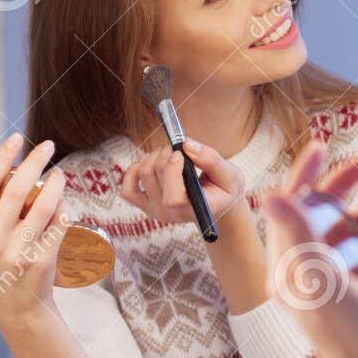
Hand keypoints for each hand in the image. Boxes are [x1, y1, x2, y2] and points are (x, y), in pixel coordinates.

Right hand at [0, 134, 67, 321]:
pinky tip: (65, 201)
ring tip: (60, 172)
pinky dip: (65, 210)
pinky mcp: (42, 262)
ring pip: (43, 207)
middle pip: (16, 190)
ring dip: (56, 184)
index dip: (1, 158)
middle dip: (34, 162)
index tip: (16, 139)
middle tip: (47, 145)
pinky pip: (59, 226)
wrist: (15, 304)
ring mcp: (18, 252)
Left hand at [121, 141, 246, 223]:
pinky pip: (127, 188)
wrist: (218, 205)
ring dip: (154, 156)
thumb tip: (186, 143)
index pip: (172, 198)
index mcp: (193, 210)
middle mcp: (170, 214)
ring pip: (142, 174)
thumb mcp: (230, 175)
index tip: (181, 154)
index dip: (171, 170)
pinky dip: (134, 170)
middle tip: (180, 149)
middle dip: (165, 153)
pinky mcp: (145, 205)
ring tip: (171, 155)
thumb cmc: (224, 190)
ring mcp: (155, 210)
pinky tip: (150, 163)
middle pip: (154, 176)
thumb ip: (211, 160)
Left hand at [258, 140, 357, 357]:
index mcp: (287, 271)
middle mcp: (307, 276)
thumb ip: (298, 236)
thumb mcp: (322, 283)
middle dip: (343, 187)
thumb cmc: (354, 336)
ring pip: (352, 234)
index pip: (287, 211)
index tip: (321, 144)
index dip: (302, 175)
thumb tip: (272, 193)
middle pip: (320, 216)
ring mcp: (338, 286)